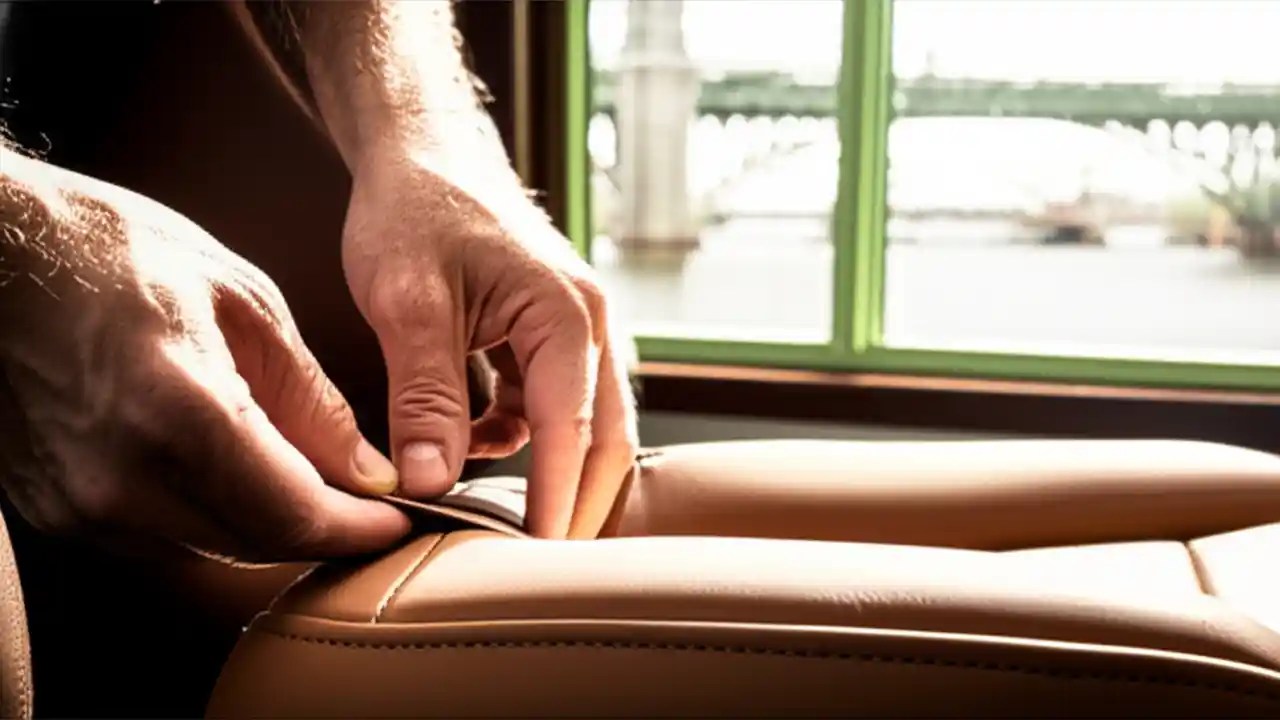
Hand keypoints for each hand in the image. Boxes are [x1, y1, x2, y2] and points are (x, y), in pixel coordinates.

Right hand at [0, 159, 408, 561]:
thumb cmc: (110, 250)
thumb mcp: (241, 302)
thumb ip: (311, 401)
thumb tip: (365, 470)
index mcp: (179, 414)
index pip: (295, 516)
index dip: (361, 529)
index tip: (401, 519)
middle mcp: (122, 479)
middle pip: (258, 544)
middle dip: (326, 530)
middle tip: (371, 502)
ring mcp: (80, 503)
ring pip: (212, 547)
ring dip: (271, 525)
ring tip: (311, 478)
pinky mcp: (56, 509)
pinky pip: (161, 535)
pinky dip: (213, 514)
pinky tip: (238, 471)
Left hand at [342, 151, 638, 538]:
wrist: (422, 151)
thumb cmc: (418, 207)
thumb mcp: (408, 303)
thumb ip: (424, 395)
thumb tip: (429, 480)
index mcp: (567, 312)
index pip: (571, 429)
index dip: (555, 499)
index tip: (538, 560)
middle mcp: (589, 323)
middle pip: (604, 436)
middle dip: (577, 501)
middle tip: (543, 566)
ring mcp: (574, 329)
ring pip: (582, 424)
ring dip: (548, 469)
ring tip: (496, 512)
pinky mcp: (550, 335)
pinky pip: (552, 403)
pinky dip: (523, 435)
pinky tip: (476, 439)